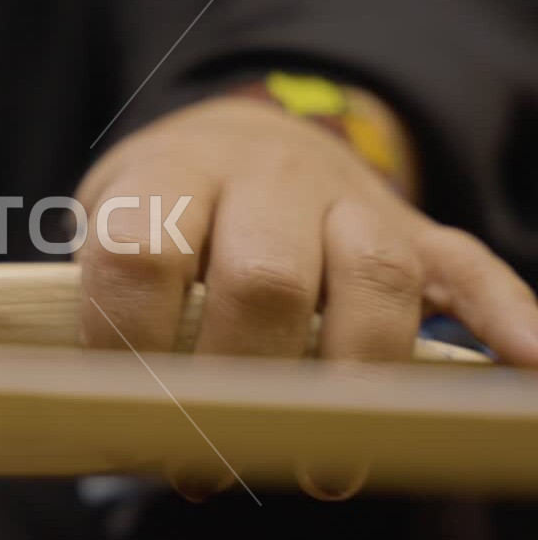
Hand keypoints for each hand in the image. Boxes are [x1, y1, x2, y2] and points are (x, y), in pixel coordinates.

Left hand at [75, 93, 537, 498]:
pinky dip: (505, 318)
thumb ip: (113, 301)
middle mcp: (264, 178)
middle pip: (263, 277)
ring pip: (372, 276)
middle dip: (235, 383)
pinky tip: (527, 367)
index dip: (125, 338)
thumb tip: (108, 415)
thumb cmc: (163, 206)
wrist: (238, 135)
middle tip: (204, 461)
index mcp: (172, 174)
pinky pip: (468, 267)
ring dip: (349, 380)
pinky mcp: (411, 230)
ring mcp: (346, 199)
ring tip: (320, 469)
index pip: (142, 252)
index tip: (118, 407)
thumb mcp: (112, 227)